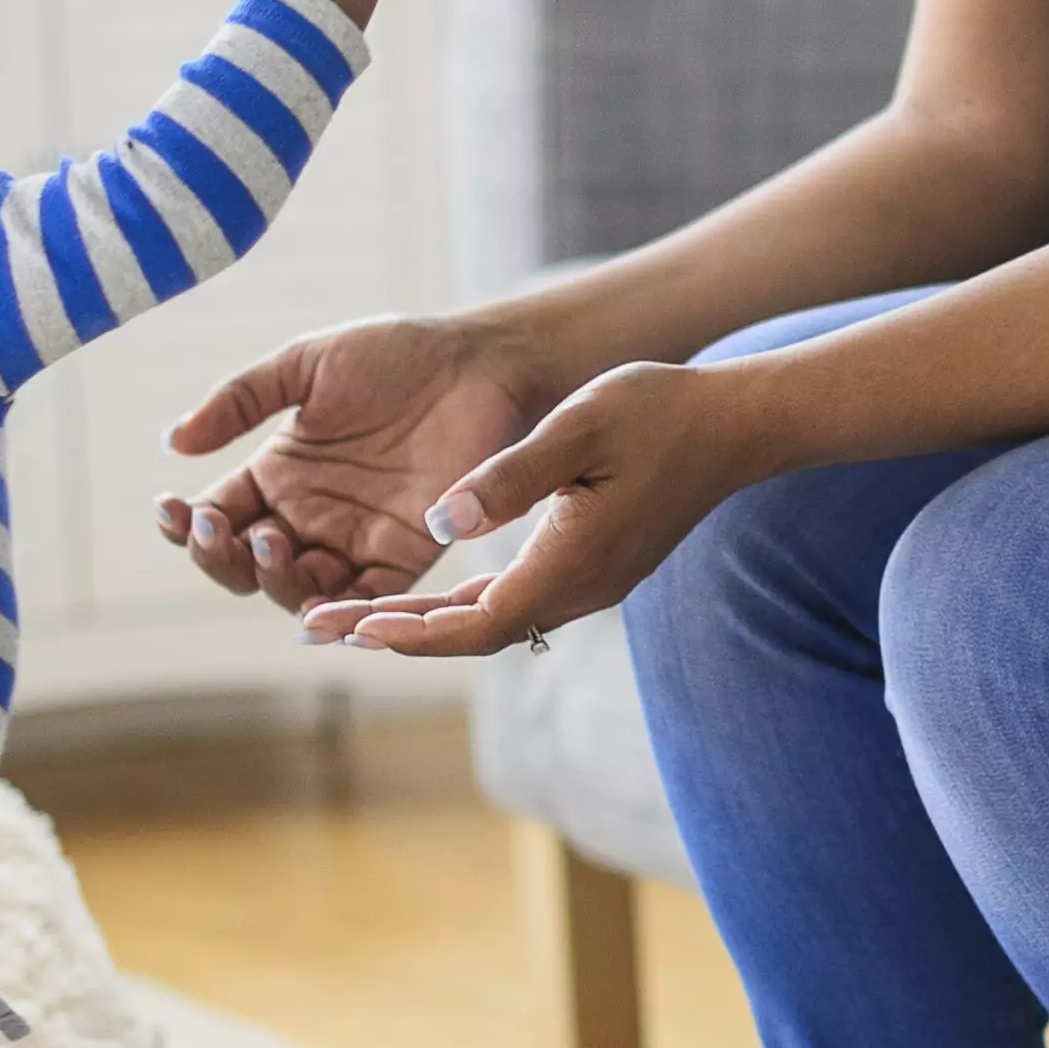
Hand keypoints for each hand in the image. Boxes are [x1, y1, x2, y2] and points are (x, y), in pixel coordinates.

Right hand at [156, 313, 552, 612]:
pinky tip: (310, 607)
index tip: (170, 508)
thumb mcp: (304, 366)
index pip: (217, 515)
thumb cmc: (396, 355)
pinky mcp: (406, 555)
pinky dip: (335, 613)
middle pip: (245, 564)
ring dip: (268, 578)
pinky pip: (364, 600)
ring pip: (295, 589)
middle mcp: (311, 515)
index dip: (186, 523)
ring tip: (267, 540)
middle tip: (216, 526)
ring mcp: (356, 538)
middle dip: (218, 555)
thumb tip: (173, 442)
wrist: (479, 361)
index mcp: (280, 472)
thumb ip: (241, 401)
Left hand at [297, 361, 770, 658]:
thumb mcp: (578, 427)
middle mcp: (579, 588)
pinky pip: (513, 601)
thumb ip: (510, 477)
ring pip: (491, 622)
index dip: (410, 632)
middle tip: (315, 630)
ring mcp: (588, 582)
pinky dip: (460, 606)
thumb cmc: (658, 412)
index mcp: (571, 562)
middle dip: (395, 634)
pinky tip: (423, 599)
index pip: (477, 623)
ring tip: (350, 619)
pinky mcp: (591, 567)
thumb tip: (442, 520)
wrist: (733, 424)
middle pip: (473, 634)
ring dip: (423, 624)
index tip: (350, 626)